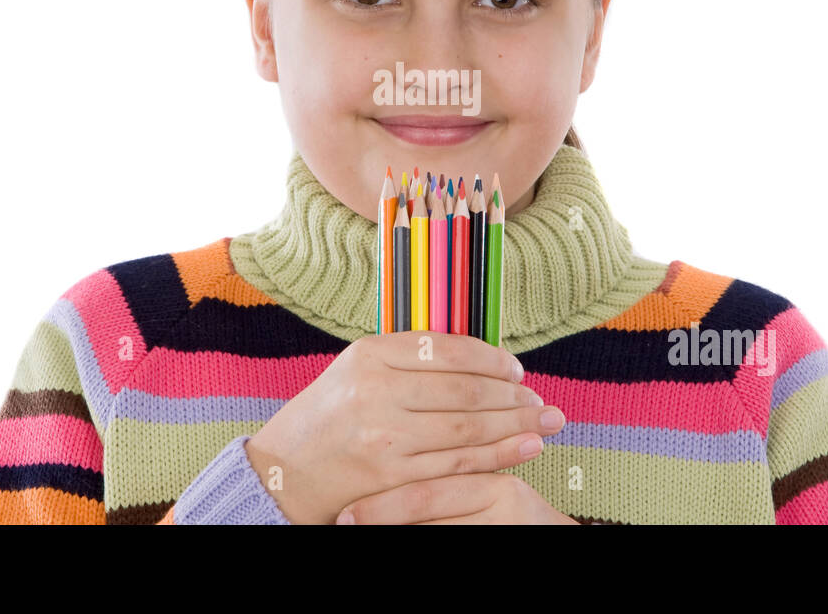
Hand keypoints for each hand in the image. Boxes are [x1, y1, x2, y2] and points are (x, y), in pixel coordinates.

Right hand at [243, 331, 564, 523]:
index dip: (491, 359)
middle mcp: (376, 391)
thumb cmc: (327, 417)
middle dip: (513, 396)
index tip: (516, 369)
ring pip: (468, 429)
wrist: (281, 474)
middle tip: (541, 399)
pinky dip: (498, 456)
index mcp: (369, 354)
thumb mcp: (356, 371)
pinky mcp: (392, 478)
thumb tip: (480, 357)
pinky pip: (457, 465)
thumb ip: (410, 360)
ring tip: (546, 422)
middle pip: (466, 391)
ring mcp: (385, 437)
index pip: (448, 350)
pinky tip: (525, 449)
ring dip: (516, 425)